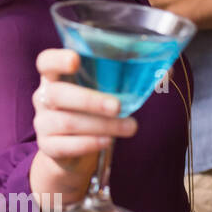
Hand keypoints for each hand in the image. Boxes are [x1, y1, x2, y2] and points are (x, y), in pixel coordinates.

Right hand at [29, 48, 136, 204]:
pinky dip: (89, 143)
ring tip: (130, 127)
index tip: (76, 59)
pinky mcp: (48, 147)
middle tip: (118, 106)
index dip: (57, 59)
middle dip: (89, 99)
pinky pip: (65, 145)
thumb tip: (168, 70)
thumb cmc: (93, 112)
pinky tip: (108, 142)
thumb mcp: (108, 93)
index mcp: (56, 77)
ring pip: (65, 121)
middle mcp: (44, 97)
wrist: (72, 151)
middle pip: (57, 94)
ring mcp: (43, 122)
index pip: (46, 62)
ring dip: (101, 125)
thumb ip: (132, 79)